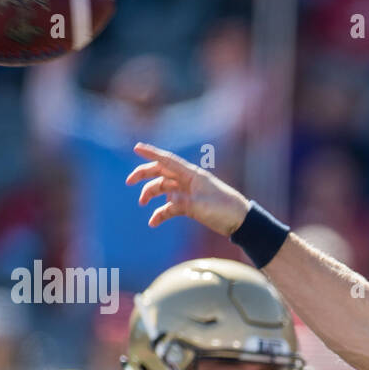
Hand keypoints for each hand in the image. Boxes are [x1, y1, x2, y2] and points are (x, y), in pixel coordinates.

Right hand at [127, 142, 249, 234]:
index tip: (136, 147)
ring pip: (163, 189)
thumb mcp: (202, 206)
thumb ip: (183, 202)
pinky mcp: (190, 206)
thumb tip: (168, 199)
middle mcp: (188, 181)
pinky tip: (153, 222)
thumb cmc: (224, 209)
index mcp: (191, 174)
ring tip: (142, 204)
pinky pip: (170, 207)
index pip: (167, 160)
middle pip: (161, 172)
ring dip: (151, 194)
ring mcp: (188, 193)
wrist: (240, 222)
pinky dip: (161, 213)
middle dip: (143, 175)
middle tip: (128, 182)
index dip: (151, 153)